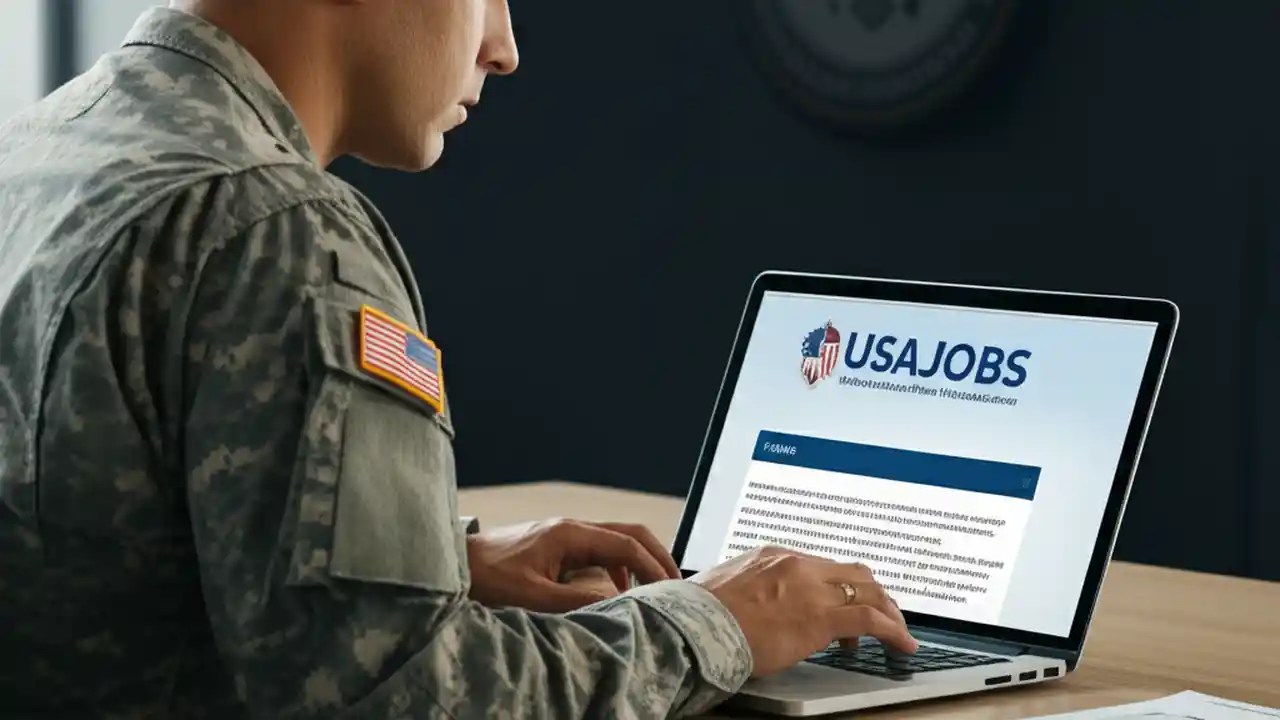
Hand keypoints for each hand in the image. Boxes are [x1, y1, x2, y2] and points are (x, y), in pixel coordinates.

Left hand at [466, 518, 681, 612]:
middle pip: (629, 533)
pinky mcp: (558, 546)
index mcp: (569, 534)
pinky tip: (618, 590)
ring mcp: (566, 535)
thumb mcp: (532, 595)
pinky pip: (600, 551)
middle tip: (675, 584)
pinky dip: (619, 567)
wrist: (457, 565)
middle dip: (656, 556)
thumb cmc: (488, 577)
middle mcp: (572, 528)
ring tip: (654, 589)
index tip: (669, 589)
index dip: (651, 566)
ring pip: (616, 541)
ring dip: (639, 562)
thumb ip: (575, 600)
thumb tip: (616, 604)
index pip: (625, 545)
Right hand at [690, 546, 918, 676]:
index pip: (821, 566)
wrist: (695, 627)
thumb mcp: (725, 586)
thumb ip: (749, 588)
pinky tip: (902, 644)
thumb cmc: (699, 614)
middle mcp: (797, 565)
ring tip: (897, 631)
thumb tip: (752, 603)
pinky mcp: (821, 618)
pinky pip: (871, 619)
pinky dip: (893, 631)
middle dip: (873, 594)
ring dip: (888, 612)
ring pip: (869, 592)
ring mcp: (811, 589)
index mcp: (773, 556)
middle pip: (853, 574)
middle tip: (883, 613)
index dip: (839, 587)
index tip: (843, 602)